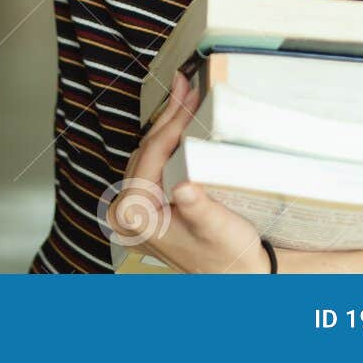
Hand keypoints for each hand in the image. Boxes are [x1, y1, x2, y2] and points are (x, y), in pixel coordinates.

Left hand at [107, 71, 271, 272]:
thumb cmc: (226, 257)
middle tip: (186, 84)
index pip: (150, 155)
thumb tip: (185, 188)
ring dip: (169, 124)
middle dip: (170, 115)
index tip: (189, 94)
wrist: (237, 278)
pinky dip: (169, 142)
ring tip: (186, 95)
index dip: (172, 122)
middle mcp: (126, 211)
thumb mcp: (215, 229)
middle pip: (147, 150)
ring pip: (149, 153)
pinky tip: (182, 123)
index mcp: (134, 215)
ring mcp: (134, 208)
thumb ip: (198, 208)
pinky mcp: (147, 205)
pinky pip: (154, 164)